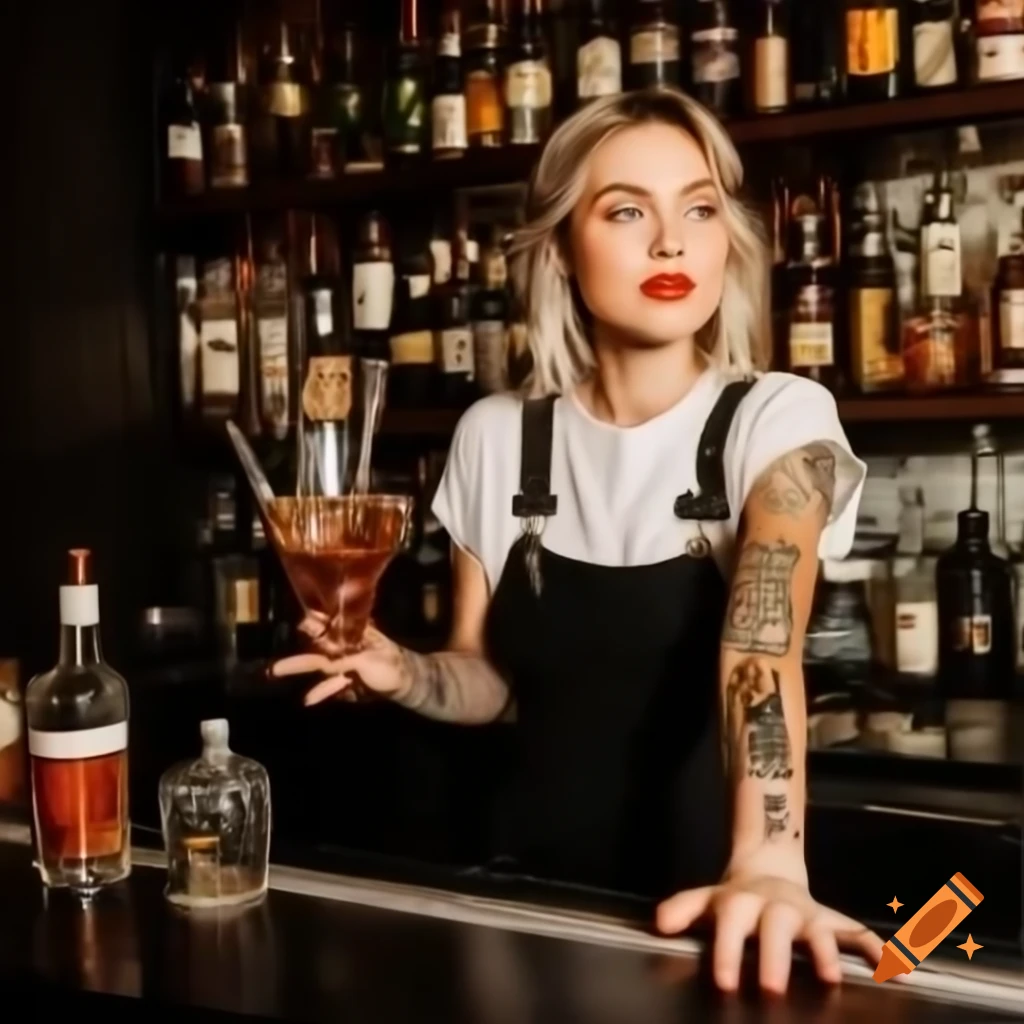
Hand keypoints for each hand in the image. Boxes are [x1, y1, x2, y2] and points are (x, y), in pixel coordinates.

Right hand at [270, 615, 411, 705]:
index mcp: (351, 635)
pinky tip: (308, 700)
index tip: (299, 625)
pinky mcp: (347, 684)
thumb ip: (341, 660)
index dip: (312, 623)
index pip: (327, 624)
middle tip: (274, 662)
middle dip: (297, 654)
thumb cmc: (390, 665)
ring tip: (275, 671)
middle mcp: (344, 648)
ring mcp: (344, 666)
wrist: (408, 685)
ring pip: (318, 667)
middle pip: (316, 648)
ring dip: (299, 669)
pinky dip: (320, 692)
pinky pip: (329, 687)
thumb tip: (322, 662)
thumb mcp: (366, 660)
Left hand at [655, 854, 882, 993]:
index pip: (731, 925)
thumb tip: (659, 923)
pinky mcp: (832, 919)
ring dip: (826, 952)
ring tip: (832, 979)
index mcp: (742, 903)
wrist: (768, 867)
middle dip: (775, 957)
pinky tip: (893, 969)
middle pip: (776, 928)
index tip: (723, 983)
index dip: (726, 952)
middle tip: (772, 990)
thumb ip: (682, 909)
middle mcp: (777, 907)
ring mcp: (807, 913)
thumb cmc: (734, 900)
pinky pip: (857, 932)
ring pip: (820, 929)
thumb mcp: (705, 900)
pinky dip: (875, 949)